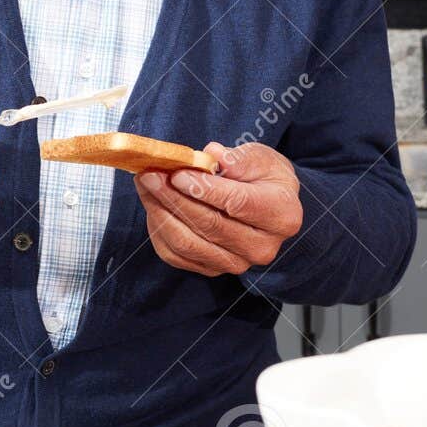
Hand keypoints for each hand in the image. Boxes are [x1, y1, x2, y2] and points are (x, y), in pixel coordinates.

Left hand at [134, 142, 301, 276]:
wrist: (267, 207)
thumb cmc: (263, 177)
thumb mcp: (262, 158)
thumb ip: (241, 158)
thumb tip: (213, 155)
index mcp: (281, 215)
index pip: (237, 203)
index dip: (204, 189)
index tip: (177, 173)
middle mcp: (262, 247)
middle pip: (209, 225)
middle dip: (174, 198)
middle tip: (150, 175)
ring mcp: (237, 264)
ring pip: (188, 243)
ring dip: (161, 212)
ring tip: (145, 185)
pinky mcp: (213, 270)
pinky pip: (176, 255)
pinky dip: (159, 229)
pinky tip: (152, 205)